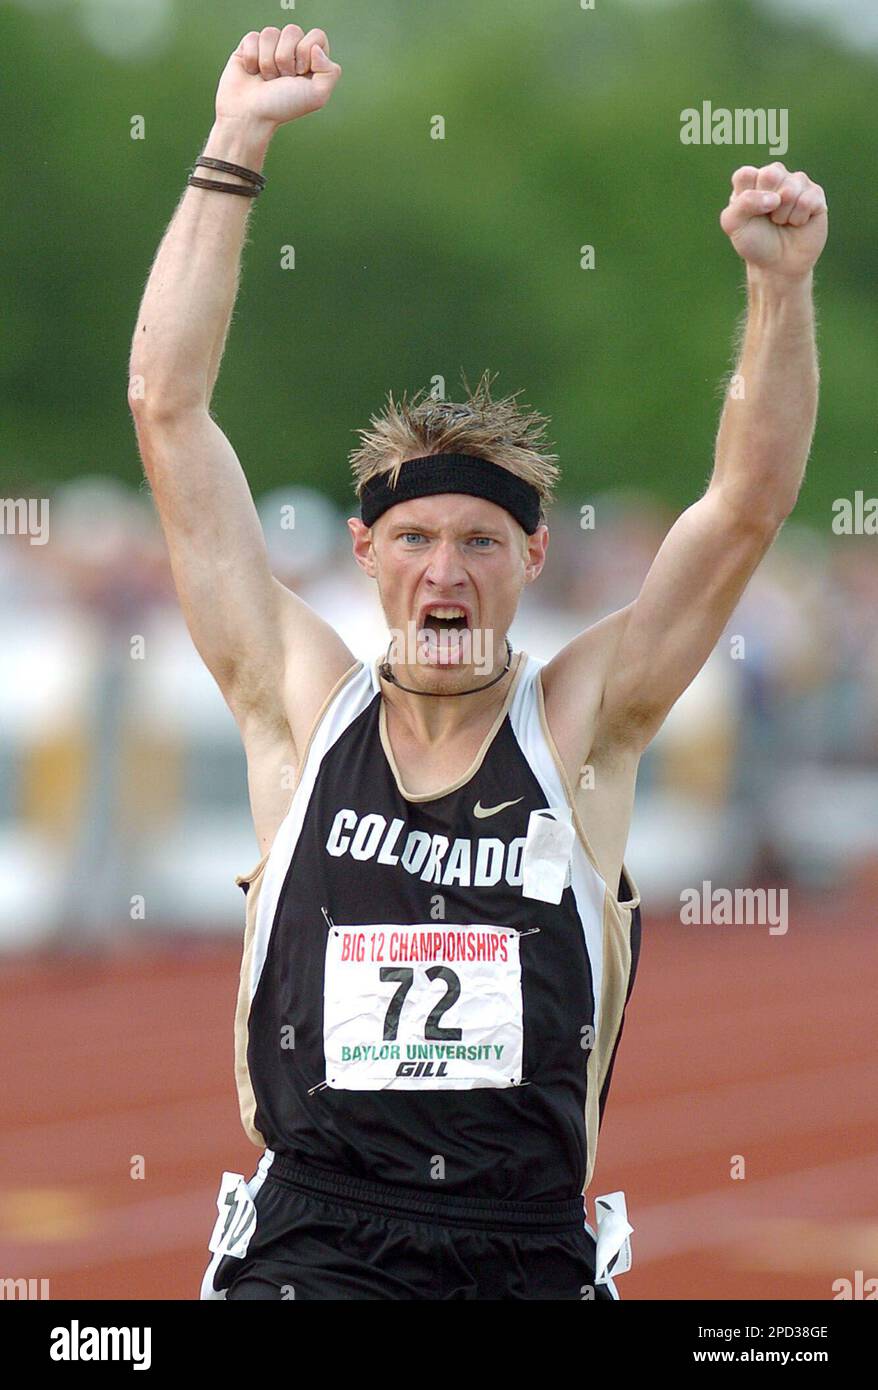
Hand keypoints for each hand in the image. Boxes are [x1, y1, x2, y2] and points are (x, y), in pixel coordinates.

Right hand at [215, 25, 340, 128]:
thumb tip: (315, 47)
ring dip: (267, 62)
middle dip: (285, 59)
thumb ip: (330, 71)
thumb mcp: (317, 96)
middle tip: (281, 80)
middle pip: (292, 31)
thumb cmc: (283, 106)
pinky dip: (252, 58)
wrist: (250, 115)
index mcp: (312, 60)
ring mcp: (271, 46)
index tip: (300, 74)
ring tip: (266, 79)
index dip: (306, 52)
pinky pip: (253, 37)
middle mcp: (292, 50)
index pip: (317, 36)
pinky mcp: (250, 46)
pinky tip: (252, 73)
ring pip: (271, 33)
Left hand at [720, 162, 827, 279]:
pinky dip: (799, 218)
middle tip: (768, 217)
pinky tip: (797, 222)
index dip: (747, 198)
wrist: (777, 265)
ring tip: (782, 221)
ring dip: (783, 214)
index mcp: (751, 180)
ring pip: (790, 189)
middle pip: (771, 174)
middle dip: (767, 204)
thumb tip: (776, 197)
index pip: (746, 175)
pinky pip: (807, 200)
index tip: (748, 215)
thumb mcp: (733, 225)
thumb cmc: (754, 242)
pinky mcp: (815, 194)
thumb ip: (743, 203)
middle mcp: (774, 176)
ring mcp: (796, 183)